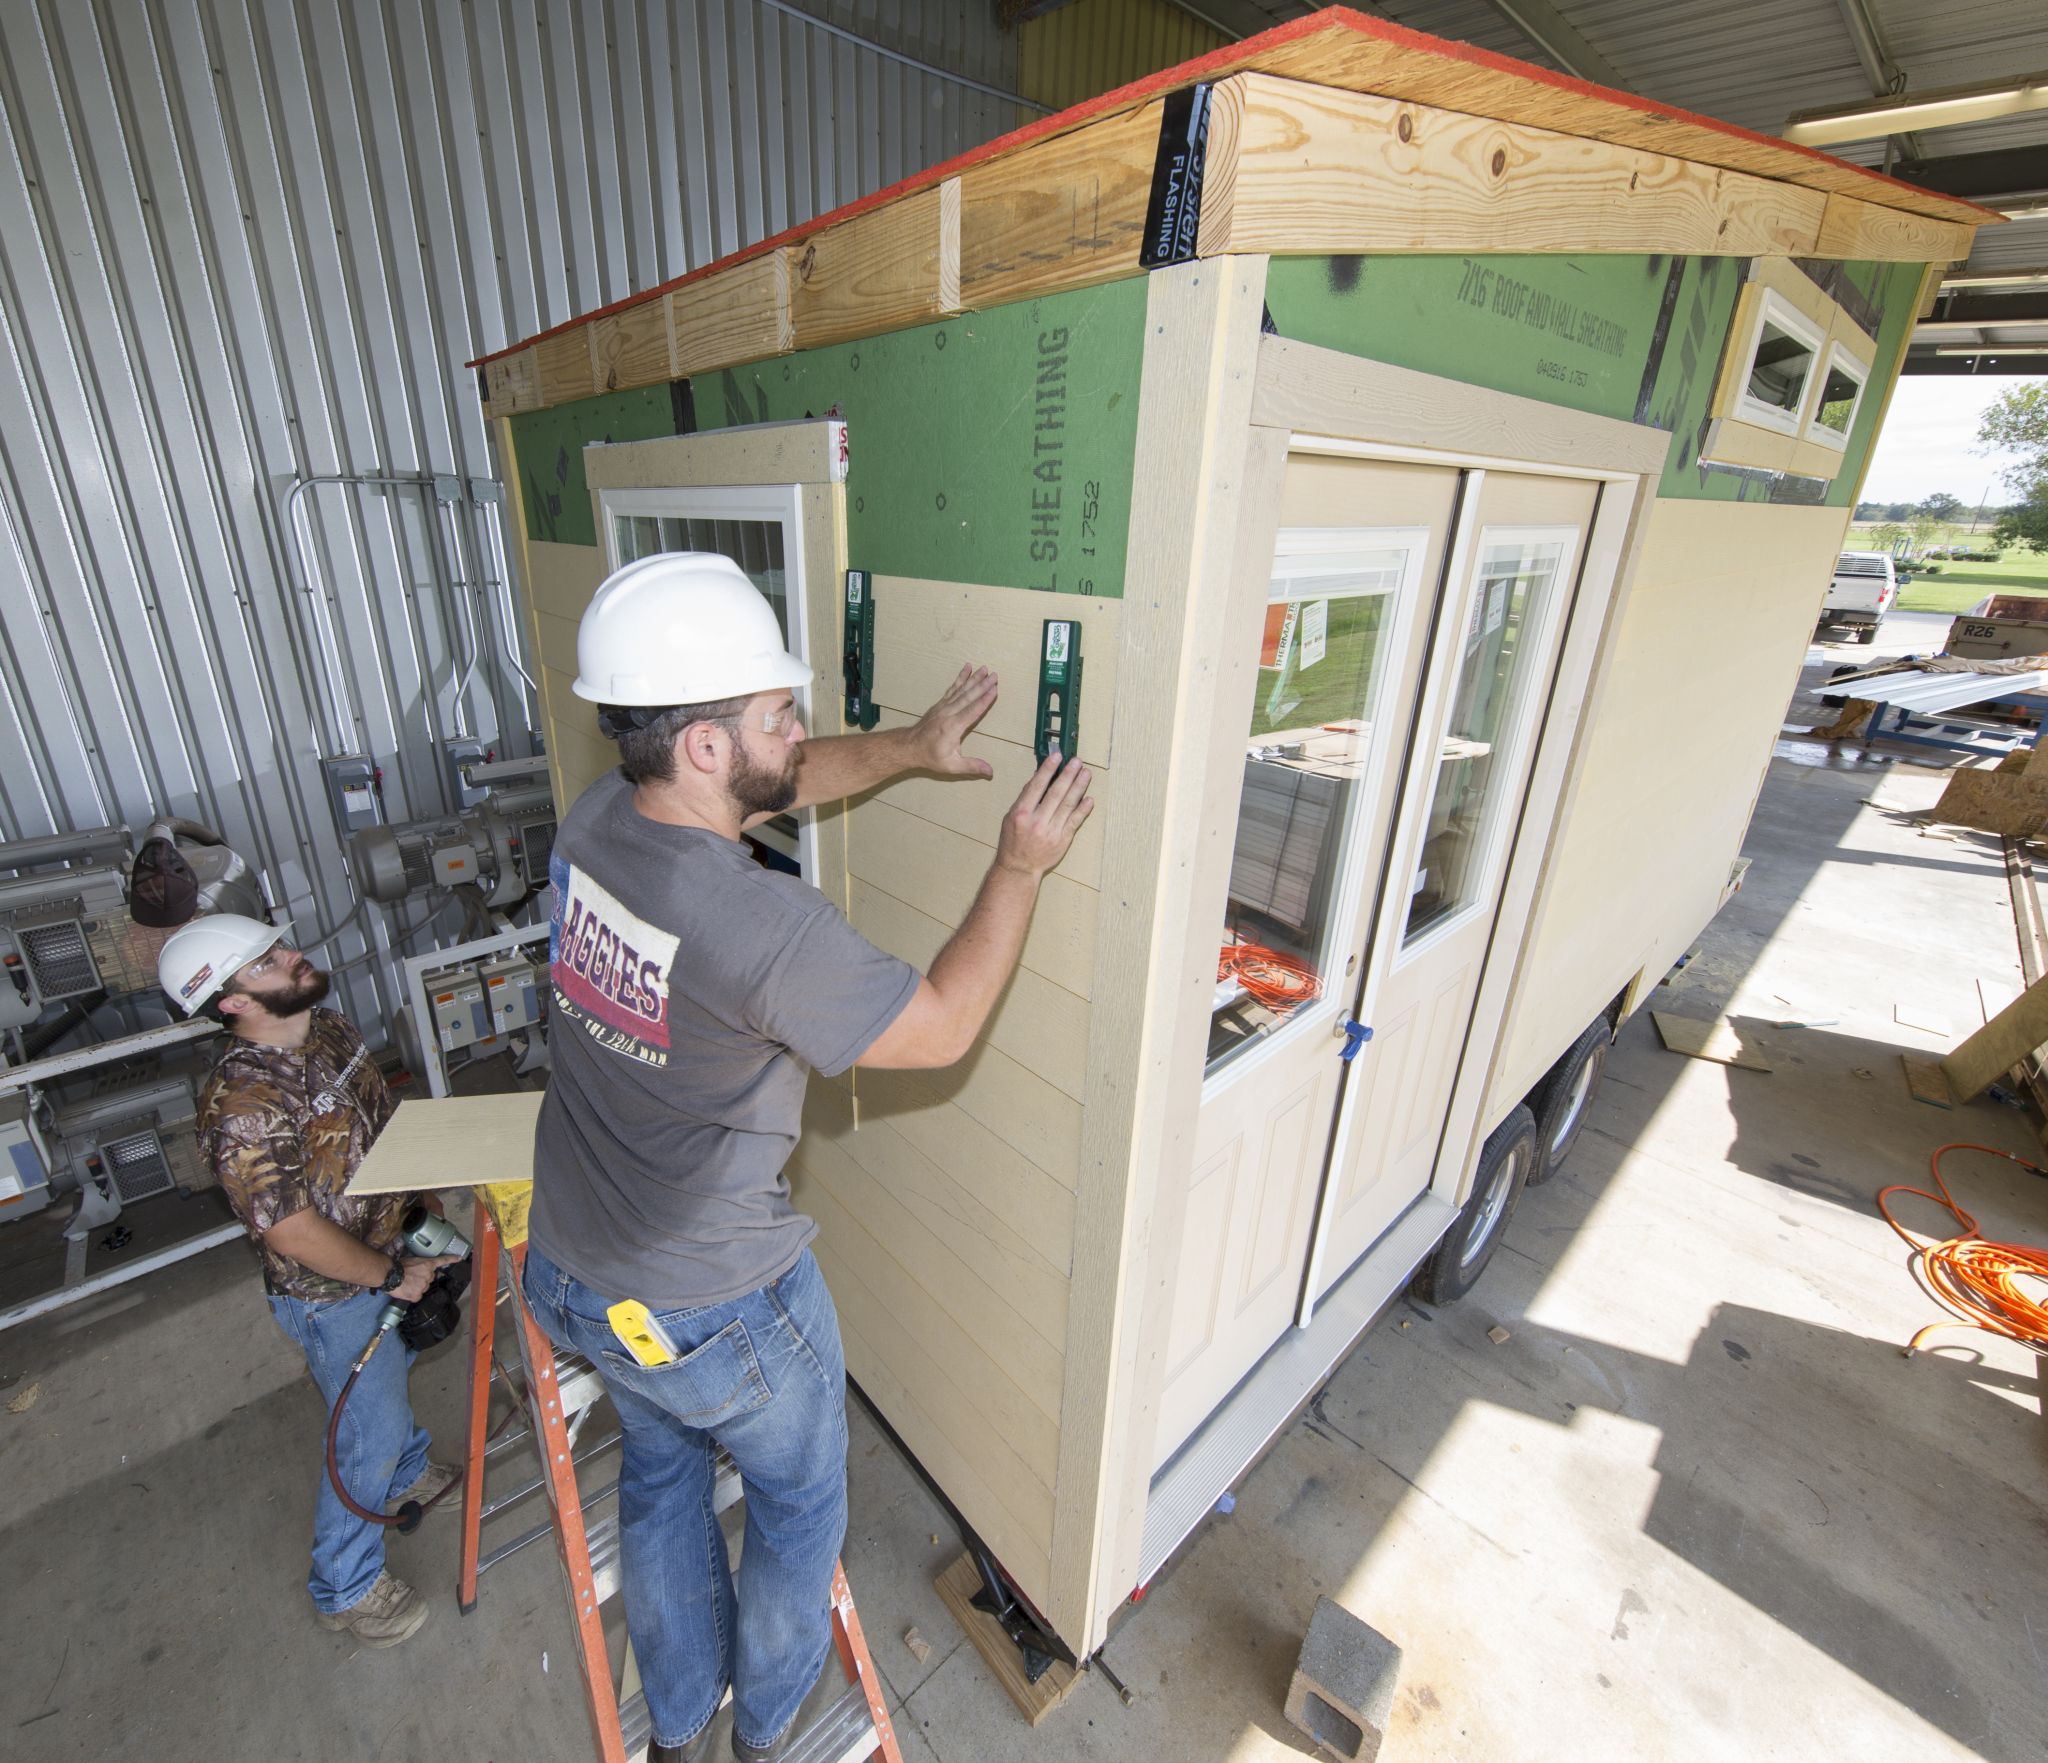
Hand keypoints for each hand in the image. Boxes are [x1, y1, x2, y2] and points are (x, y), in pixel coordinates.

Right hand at [393, 1255, 460, 1303]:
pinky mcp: (418, 1295)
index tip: (459, 1258)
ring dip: (417, 1287)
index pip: (442, 1261)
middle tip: (411, 1277)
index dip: (452, 1259)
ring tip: (406, 1283)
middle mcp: (428, 1275)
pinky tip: (406, 1291)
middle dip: (422, 1278)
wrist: (391, 1275)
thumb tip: (417, 1270)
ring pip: (423, 1288)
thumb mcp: (411, 1260)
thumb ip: (419, 1265)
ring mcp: (424, 1286)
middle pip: (429, 1278)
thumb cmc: (398, 1266)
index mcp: (428, 1264)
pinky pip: (417, 1296)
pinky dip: (412, 1295)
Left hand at [910, 665, 997, 778]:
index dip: (984, 701)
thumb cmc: (931, 757)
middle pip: (968, 696)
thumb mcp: (951, 766)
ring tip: (985, 668)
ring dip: (974, 679)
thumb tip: (991, 772)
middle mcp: (948, 713)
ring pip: (961, 690)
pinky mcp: (940, 704)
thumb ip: (972, 766)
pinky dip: (961, 677)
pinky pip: (953, 688)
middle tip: (995, 675)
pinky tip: (967, 668)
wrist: (909, 747)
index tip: (994, 690)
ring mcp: (943, 706)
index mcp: (952, 727)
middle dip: (983, 685)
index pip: (972, 711)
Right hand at [996, 754, 1093, 879]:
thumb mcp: (1010, 817)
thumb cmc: (1013, 841)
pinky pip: (1075, 821)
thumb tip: (1038, 779)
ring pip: (1068, 805)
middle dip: (1068, 775)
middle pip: (1056, 793)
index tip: (1057, 756)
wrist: (1019, 868)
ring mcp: (1052, 831)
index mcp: (1022, 813)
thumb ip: (1024, 799)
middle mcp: (1037, 821)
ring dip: (1079, 787)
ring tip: (1086, 774)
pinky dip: (1083, 809)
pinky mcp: (1063, 840)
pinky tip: (1089, 798)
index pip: (1037, 786)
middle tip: (1077, 761)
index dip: (1048, 770)